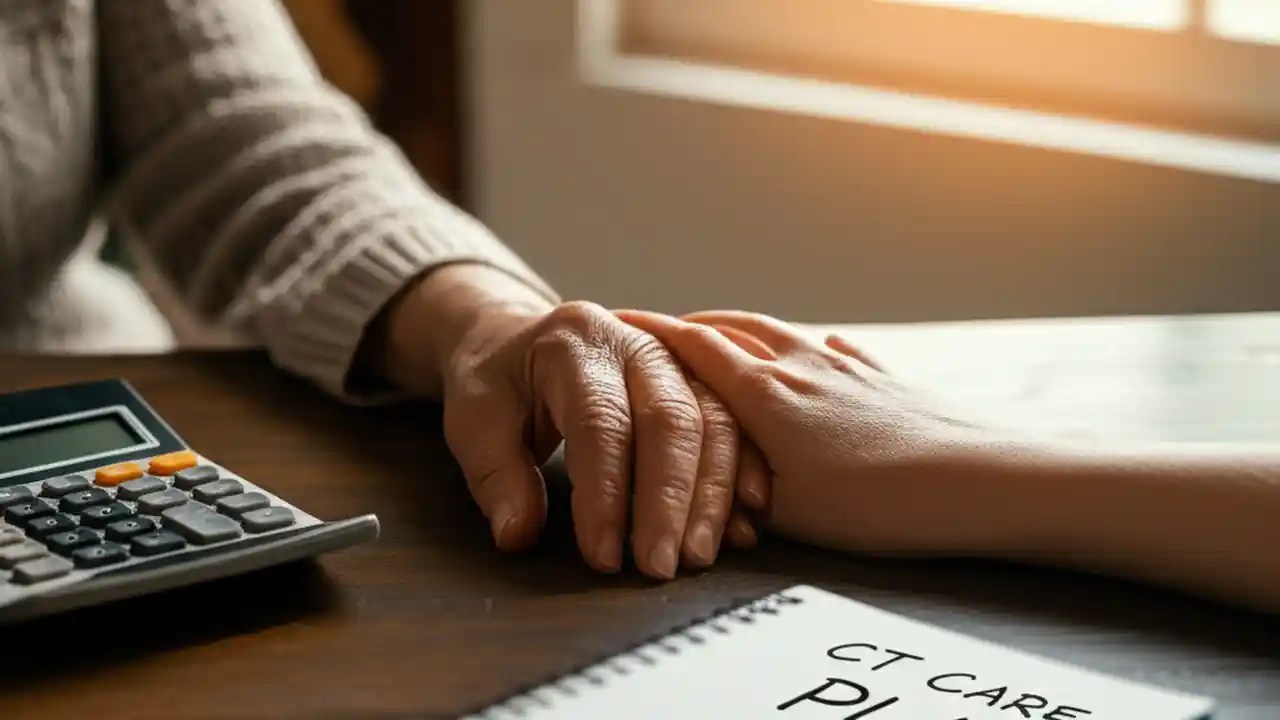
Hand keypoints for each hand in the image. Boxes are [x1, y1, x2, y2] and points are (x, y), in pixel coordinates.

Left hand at [375, 267, 767, 578]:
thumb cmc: (499, 383)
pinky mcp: (702, 381)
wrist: (523, 342)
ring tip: (696, 557)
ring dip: (712, 496)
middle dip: (669, 500)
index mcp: (576, 341)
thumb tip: (519, 533)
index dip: (605, 493)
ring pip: (715, 421)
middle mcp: (637, 341)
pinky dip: (743, 477)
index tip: (602, 555)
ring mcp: (677, 359)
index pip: (600, 420)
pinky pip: (737, 426)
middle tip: (658, 567)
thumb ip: (496, 476)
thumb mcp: (475, 419)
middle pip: (671, 417)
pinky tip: (740, 524)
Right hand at [617, 310, 999, 555]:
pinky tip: (823, 349)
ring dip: (748, 329)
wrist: (977, 481)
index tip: (623, 321)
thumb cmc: (878, 503)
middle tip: (666, 324)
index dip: (656, 335)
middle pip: (735, 329)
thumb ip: (737, 483)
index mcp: (764, 395)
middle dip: (696, 325)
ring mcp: (846, 369)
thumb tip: (706, 472)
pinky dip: (814, 347)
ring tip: (728, 330)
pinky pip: (838, 351)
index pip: (695, 350)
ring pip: (783, 333)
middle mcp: (800, 367)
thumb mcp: (787, 512)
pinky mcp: (886, 381)